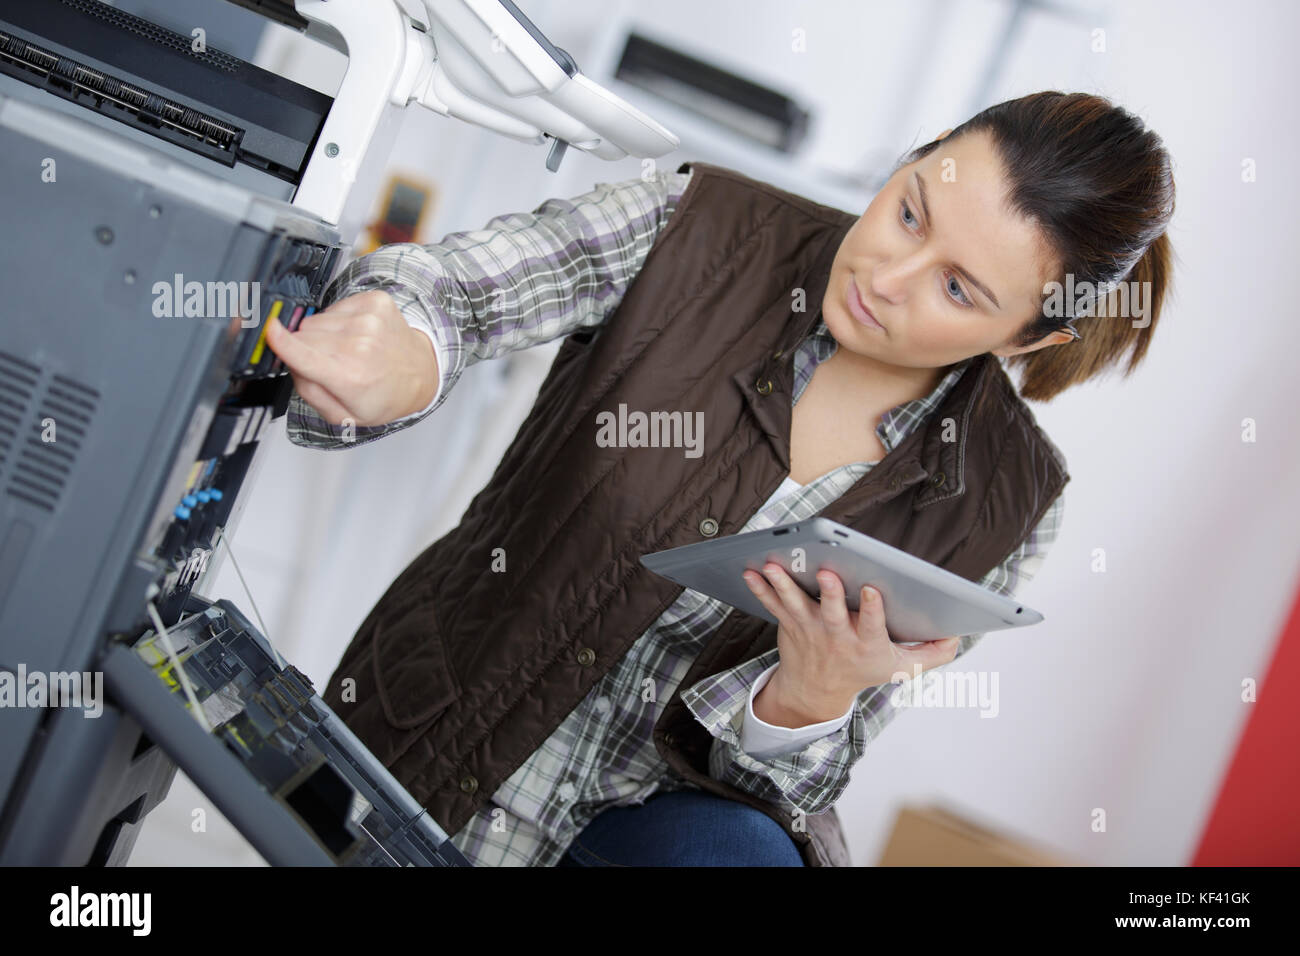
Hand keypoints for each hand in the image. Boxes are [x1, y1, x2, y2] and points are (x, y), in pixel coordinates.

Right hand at [263, 289, 438, 425]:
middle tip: (331, 365)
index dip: (281, 343)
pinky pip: (335, 306)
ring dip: (324, 335)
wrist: (419, 373)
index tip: (268, 331)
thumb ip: (308, 390)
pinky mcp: (375, 301)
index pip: (305, 355)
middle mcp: (360, 344)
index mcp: (351, 376)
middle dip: (307, 349)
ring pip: (317, 320)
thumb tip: (288, 358)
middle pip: (304, 335)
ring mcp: (369, 319)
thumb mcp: (343, 414)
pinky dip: (340, 320)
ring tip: (348, 350)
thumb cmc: (381, 396)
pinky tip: (357, 335)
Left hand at [742, 564, 961, 719]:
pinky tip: (751, 572)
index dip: (873, 609)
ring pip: (796, 605)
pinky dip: (761, 589)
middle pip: (832, 614)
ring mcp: (810, 629)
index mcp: (867, 644)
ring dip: (784, 586)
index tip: (871, 589)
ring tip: (774, 567)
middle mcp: (837, 637)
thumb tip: (957, 637)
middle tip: (826, 573)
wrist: (817, 692)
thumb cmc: (863, 670)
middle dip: (830, 594)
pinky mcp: (789, 623)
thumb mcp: (902, 668)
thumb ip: (931, 653)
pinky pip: (772, 604)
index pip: (873, 627)